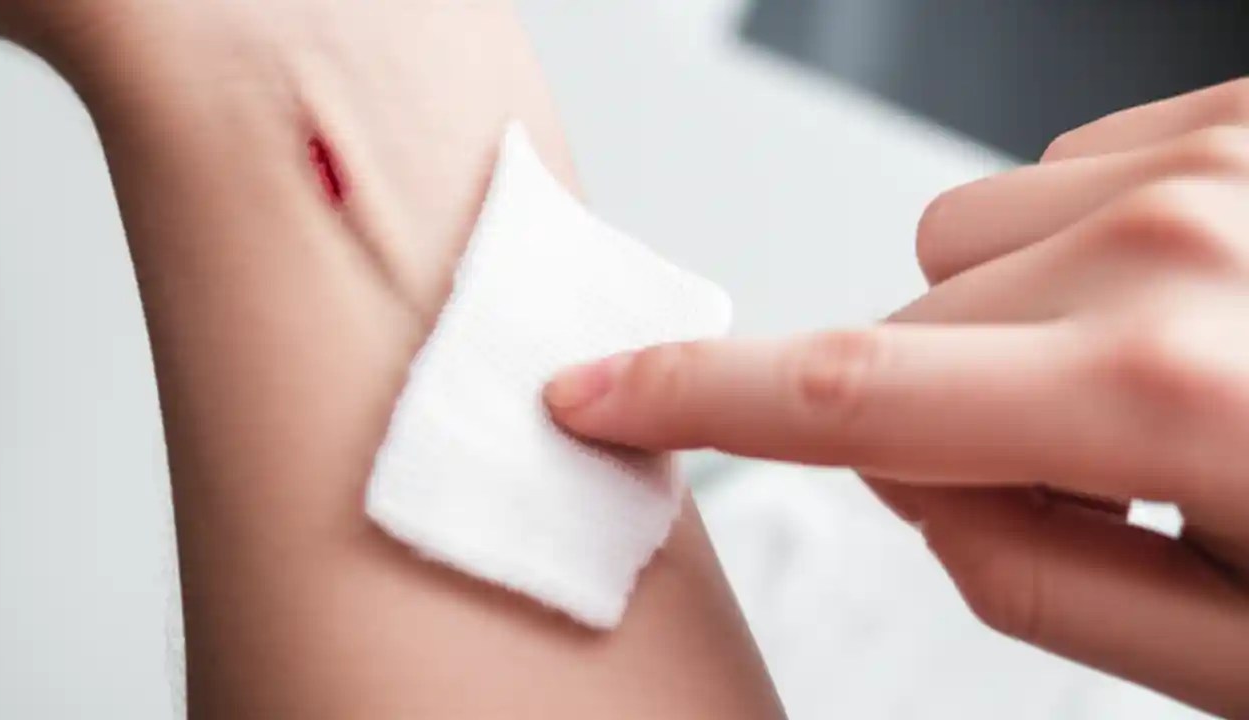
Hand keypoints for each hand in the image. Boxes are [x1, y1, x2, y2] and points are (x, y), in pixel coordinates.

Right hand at [545, 78, 1248, 716]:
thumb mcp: (1233, 653)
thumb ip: (1025, 575)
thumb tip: (916, 472)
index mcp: (1166, 392)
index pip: (845, 394)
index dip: (692, 396)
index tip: (594, 392)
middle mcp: (1175, 234)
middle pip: (905, 327)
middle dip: (946, 416)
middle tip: (1096, 481)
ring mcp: (1213, 153)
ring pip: (971, 240)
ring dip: (1014, 324)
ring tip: (1154, 389)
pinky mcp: (1238, 110)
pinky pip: (1065, 175)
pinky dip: (1083, 250)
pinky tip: (1190, 310)